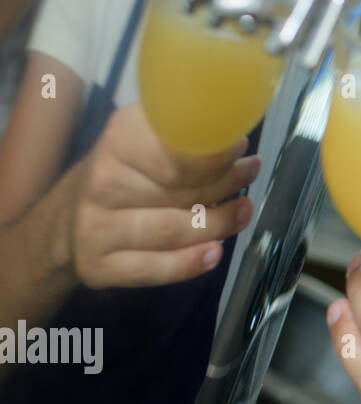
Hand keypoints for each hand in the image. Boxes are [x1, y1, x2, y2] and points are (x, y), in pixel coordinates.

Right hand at [67, 104, 259, 288]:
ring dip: (218, 223)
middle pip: (180, 190)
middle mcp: (102, 183)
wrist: (68, 216)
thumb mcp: (147, 137)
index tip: (241, 149)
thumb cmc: (126, 171)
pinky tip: (214, 253)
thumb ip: (184, 135)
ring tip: (243, 211)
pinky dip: (189, 263)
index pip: (177, 150)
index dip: (216, 154)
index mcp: (118, 142)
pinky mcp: (97, 266)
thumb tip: (233, 139)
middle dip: (225, 184)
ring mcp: (96, 228)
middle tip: (250, 174)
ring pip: (172, 230)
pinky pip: (153, 269)